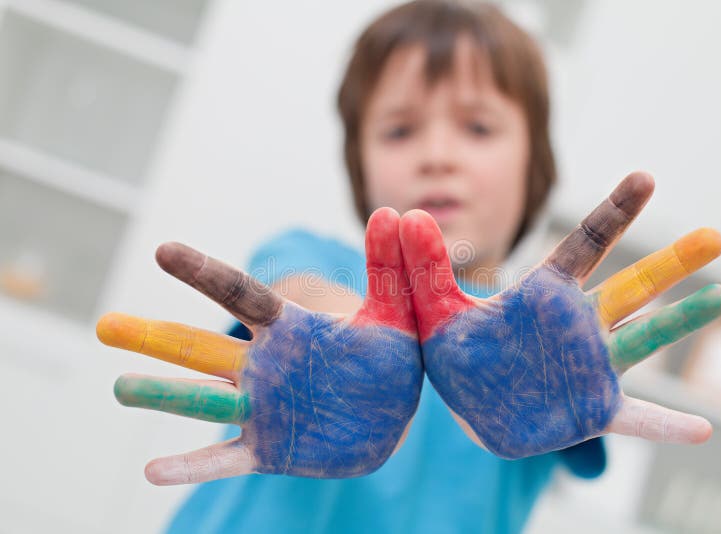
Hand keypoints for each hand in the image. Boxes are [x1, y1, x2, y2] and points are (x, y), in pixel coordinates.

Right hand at [97, 208, 421, 483]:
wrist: (391, 415)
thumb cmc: (388, 356)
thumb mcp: (393, 311)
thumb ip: (387, 267)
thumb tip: (387, 212)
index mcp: (289, 327)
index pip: (239, 293)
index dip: (202, 273)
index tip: (164, 251)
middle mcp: (263, 364)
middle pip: (201, 348)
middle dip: (155, 337)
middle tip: (105, 327)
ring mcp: (260, 407)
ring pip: (202, 398)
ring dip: (162, 394)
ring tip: (120, 386)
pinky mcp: (268, 447)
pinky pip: (223, 458)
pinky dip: (191, 466)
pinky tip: (153, 472)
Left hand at [399, 172, 720, 457]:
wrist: (466, 407)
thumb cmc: (457, 355)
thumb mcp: (434, 310)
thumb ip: (423, 265)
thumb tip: (403, 213)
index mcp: (545, 295)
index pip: (586, 244)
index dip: (615, 212)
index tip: (645, 178)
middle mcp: (578, 325)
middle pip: (631, 287)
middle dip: (671, 263)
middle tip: (717, 237)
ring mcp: (590, 366)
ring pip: (644, 339)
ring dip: (681, 322)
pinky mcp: (592, 408)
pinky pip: (636, 419)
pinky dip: (666, 425)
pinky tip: (703, 430)